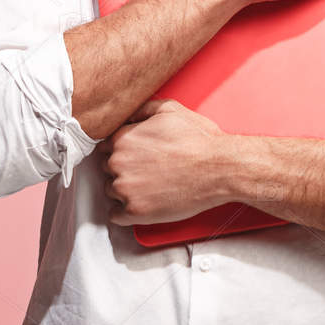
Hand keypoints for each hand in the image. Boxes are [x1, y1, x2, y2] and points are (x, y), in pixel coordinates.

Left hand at [97, 98, 230, 225]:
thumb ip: (141, 109)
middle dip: (122, 169)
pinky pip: (115, 215)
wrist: (219, 168)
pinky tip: (141, 204)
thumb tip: (128, 115)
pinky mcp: (136, 211)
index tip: (133, 157)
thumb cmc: (198, 140)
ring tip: (148, 187)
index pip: (105, 147)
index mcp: (122, 139)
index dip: (120, 151)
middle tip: (145, 171)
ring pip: (111, 191)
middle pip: (107, 169)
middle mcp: (118, 163)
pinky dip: (124, 212)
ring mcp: (125, 189)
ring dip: (124, 190)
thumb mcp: (169, 110)